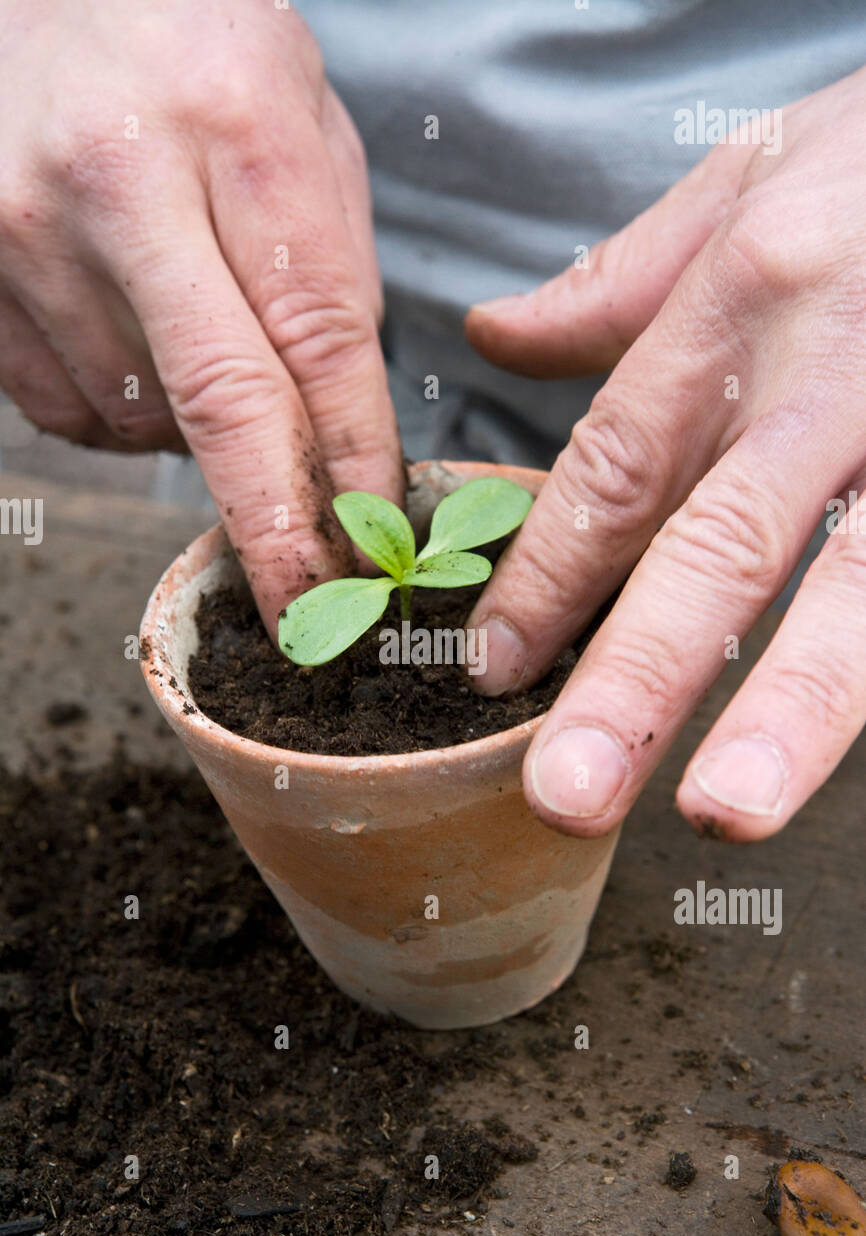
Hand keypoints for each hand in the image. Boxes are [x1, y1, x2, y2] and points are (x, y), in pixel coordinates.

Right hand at [0, 1, 401, 631]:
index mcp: (234, 124)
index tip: (377, 538)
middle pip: (223, 409)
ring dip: (202, 445)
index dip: (356, 461)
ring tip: (209, 362)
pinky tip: (139, 353)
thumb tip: (343, 424)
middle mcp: (119, 182)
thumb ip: (332, 266)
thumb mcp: (301, 115)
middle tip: (310, 615)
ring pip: (145, 423)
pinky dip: (126, 421)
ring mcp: (27, 235)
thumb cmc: (188, 47)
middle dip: (277, 533)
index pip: (320, 341)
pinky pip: (73, 415)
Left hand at [464, 70, 865, 841]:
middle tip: (567, 791)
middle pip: (721, 543)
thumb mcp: (743, 178)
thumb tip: (496, 335)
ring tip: (721, 810)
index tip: (494, 670)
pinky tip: (847, 754)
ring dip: (789, 707)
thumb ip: (619, 280)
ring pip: (857, 581)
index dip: (549, 576)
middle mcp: (837, 370)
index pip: (619, 464)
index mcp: (749, 296)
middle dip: (640, 674)